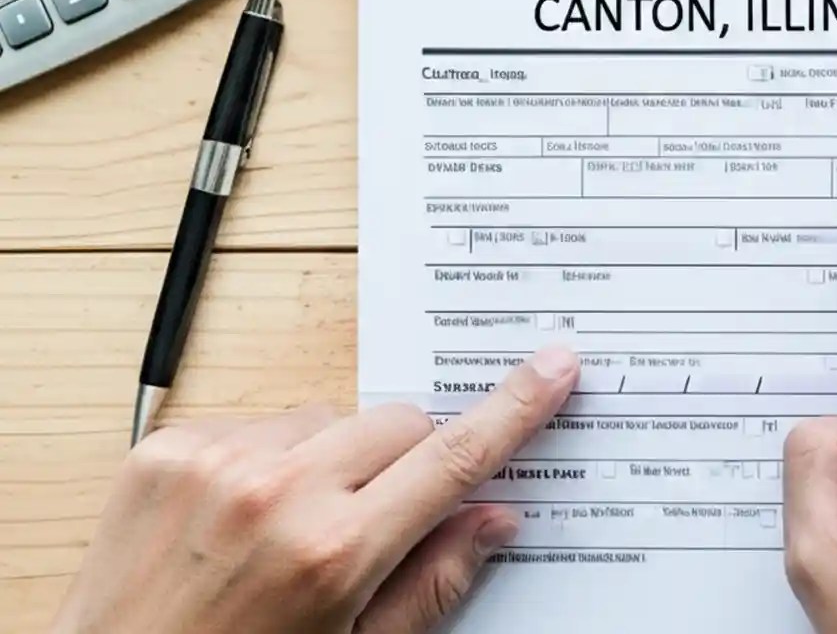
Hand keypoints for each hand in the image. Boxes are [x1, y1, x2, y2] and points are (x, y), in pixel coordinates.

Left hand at [51, 346, 578, 633]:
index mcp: (334, 552)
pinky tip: (244, 514)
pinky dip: (268, 458)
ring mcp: (216, 462)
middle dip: (408, 459)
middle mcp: (276, 493)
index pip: (452, 460)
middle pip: (397, 424)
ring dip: (331, 459)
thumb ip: (432, 582)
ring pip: (326, 419)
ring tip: (293, 526)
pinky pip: (258, 422)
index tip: (551, 371)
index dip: (513, 411)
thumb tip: (494, 520)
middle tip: (381, 515)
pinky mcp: (168, 448)